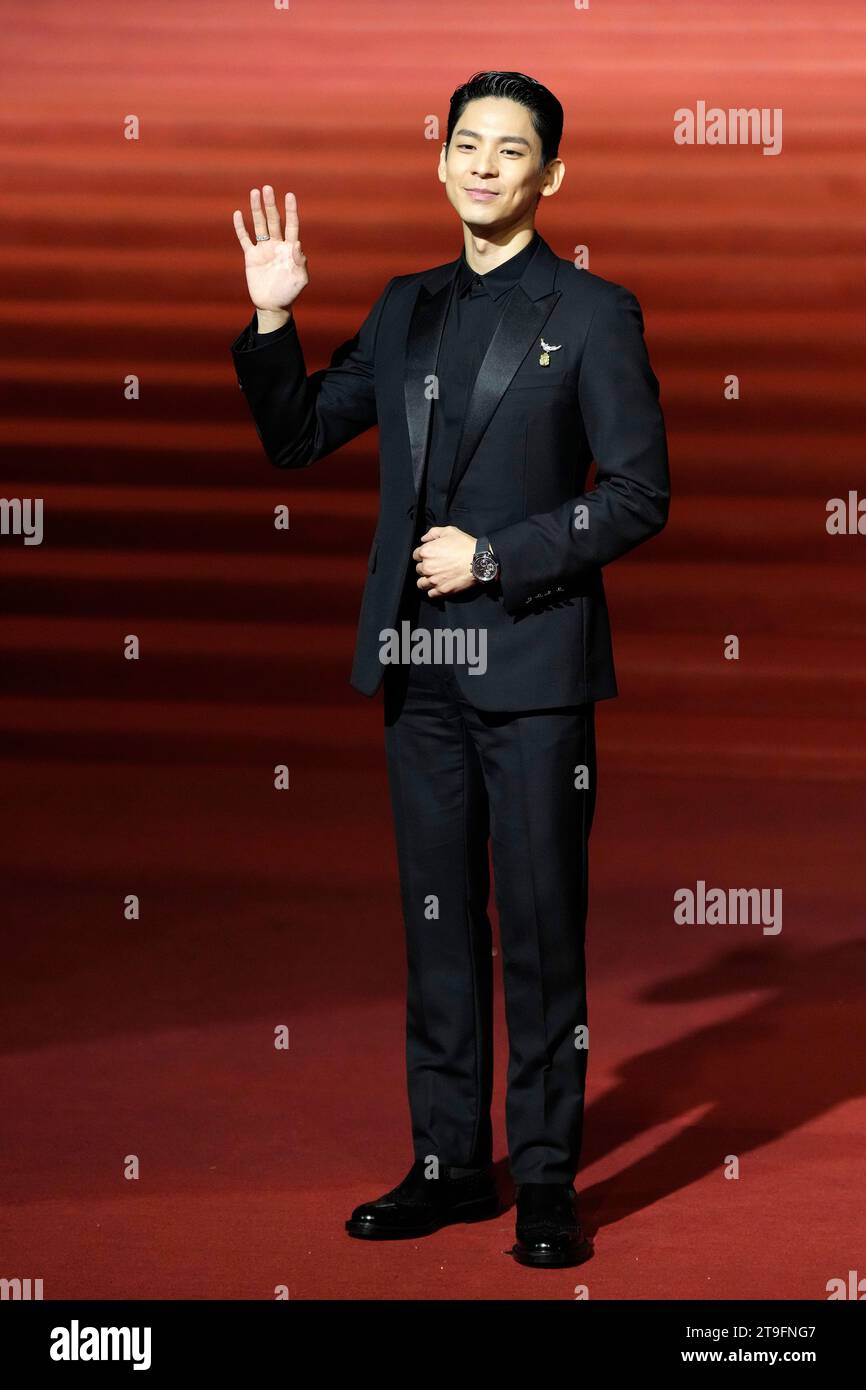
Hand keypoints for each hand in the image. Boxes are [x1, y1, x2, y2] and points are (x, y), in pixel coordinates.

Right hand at [232, 186, 308, 313]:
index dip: (291, 210)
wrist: (273, 305)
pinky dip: (241, 227)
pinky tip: (238, 214)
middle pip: (274, 220)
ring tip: (254, 192)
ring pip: (259, 225)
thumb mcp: (300, 279)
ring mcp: (263, 250)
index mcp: (289, 248)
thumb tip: (296, 243)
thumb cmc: (290, 292)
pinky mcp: (251, 257)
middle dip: (270, 204)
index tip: (290, 195)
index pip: (291, 224)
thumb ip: (300, 261)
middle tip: (267, 188)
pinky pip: (245, 239)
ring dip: (256, 210)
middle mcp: (276, 245)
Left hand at [413, 526, 476, 597]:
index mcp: (426, 551)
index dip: (423, 555)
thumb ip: (433, 533)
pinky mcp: (442, 590)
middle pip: (419, 569)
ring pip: (421, 583)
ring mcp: (434, 580)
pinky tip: (439, 586)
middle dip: (425, 567)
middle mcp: (427, 567)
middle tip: (436, 566)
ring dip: (426, 580)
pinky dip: (433, 591)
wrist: (480, 561)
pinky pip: (430, 594)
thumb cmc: (466, 546)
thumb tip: (424, 539)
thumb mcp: (450, 531)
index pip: (416, 555)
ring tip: (435, 578)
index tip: (431, 556)